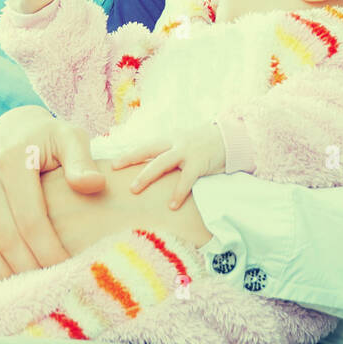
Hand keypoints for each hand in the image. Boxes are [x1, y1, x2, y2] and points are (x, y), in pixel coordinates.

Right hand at [0, 106, 107, 281]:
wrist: (10, 127)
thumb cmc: (45, 139)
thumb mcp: (68, 138)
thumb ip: (81, 160)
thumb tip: (94, 184)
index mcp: (13, 158)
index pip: (31, 218)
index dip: (48, 249)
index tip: (65, 268)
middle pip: (5, 234)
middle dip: (27, 266)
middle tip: (45, 284)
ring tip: (20, 286)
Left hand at [111, 123, 226, 207]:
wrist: (229, 138)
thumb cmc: (203, 145)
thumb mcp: (183, 144)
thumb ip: (169, 154)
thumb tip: (151, 169)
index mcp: (169, 139)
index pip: (145, 145)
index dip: (129, 154)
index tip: (112, 164)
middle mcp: (175, 143)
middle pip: (148, 150)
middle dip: (130, 159)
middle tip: (115, 169)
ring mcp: (187, 152)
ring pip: (162, 163)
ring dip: (147, 176)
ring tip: (134, 189)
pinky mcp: (199, 163)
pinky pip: (186, 179)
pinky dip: (178, 192)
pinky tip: (172, 205)